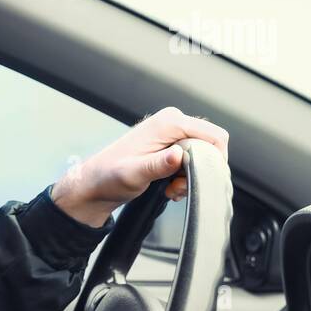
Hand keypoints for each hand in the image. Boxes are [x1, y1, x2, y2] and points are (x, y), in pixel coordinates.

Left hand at [50, 106, 229, 227]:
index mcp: (168, 122)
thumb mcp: (134, 174)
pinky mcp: (169, 144)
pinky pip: (191, 160)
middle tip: (177, 187)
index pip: (215, 136)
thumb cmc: (109, 177)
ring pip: (202, 156)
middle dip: (200, 171)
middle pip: (210, 146)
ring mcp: (172, 132)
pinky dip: (184, 176)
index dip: (214, 161)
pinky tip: (168, 186)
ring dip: (190, 177)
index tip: (196, 181)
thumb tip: (179, 156)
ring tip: (170, 188)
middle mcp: (173, 121)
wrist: (94, 183)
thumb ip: (158, 165)